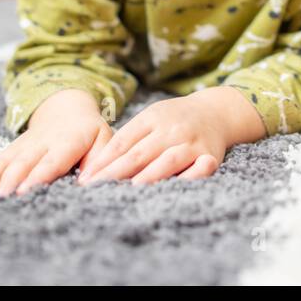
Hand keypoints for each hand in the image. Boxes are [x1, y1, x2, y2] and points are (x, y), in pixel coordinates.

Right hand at [0, 88, 111, 196]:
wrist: (67, 107)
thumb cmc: (89, 131)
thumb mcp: (103, 139)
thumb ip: (99, 159)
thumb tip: (88, 182)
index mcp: (66, 142)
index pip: (51, 162)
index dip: (37, 176)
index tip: (23, 191)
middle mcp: (41, 144)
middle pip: (23, 163)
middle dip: (9, 181)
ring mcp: (24, 146)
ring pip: (6, 161)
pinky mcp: (13, 149)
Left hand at [76, 87, 252, 185]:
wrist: (216, 111)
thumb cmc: (175, 119)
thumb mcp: (151, 118)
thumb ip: (129, 139)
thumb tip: (96, 167)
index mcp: (152, 118)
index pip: (122, 142)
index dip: (103, 161)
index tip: (84, 179)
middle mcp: (172, 129)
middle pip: (140, 153)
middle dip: (115, 173)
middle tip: (95, 189)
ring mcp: (191, 142)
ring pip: (167, 161)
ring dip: (148, 176)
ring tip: (129, 189)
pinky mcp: (211, 156)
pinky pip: (200, 169)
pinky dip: (188, 178)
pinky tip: (173, 188)